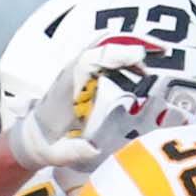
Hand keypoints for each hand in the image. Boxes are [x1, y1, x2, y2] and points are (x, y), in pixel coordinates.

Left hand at [5, 37, 153, 184]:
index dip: (114, 54)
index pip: (90, 60)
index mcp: (67, 86)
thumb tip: (94, 148)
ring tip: (161, 53)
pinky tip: (145, 69)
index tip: (139, 56)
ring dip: (133, 46)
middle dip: (131, 42)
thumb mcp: (56, 152)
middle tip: (161, 49)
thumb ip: (73, 151)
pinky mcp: (88, 73)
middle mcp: (74, 70)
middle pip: (102, 43)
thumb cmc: (47, 144)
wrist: (34, 136)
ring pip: (108, 45)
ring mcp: (81, 69)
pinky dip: (129, 57)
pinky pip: (109, 56)